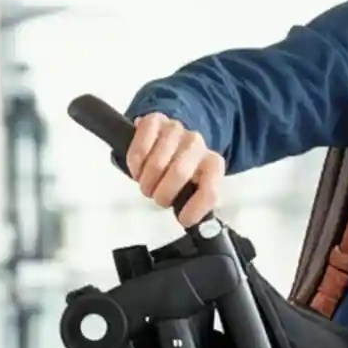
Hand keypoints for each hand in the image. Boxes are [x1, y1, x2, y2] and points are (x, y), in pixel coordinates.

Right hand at [126, 112, 224, 226]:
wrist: (170, 137)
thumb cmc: (180, 170)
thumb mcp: (192, 187)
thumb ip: (195, 203)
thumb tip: (193, 225)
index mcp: (212, 163)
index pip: (210, 189)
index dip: (195, 208)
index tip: (183, 220)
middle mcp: (197, 143)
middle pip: (179, 173)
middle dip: (163, 194)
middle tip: (157, 199)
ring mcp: (175, 130)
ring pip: (156, 163)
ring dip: (147, 181)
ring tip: (147, 185)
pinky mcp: (154, 121)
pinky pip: (140, 148)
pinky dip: (135, 165)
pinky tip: (138, 170)